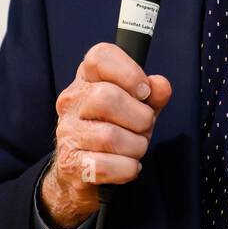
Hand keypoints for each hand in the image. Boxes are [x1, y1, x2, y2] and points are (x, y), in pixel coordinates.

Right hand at [39, 42, 171, 228]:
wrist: (82, 171)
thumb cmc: (114, 129)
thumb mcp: (138, 107)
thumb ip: (152, 94)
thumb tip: (160, 85)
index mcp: (87, 79)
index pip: (99, 57)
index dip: (129, 72)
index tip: (144, 91)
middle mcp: (71, 101)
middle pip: (106, 97)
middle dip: (139, 117)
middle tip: (144, 127)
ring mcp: (67, 132)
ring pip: (109, 136)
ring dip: (136, 147)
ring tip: (135, 148)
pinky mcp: (70, 164)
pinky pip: (105, 166)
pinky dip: (127, 169)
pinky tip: (127, 166)